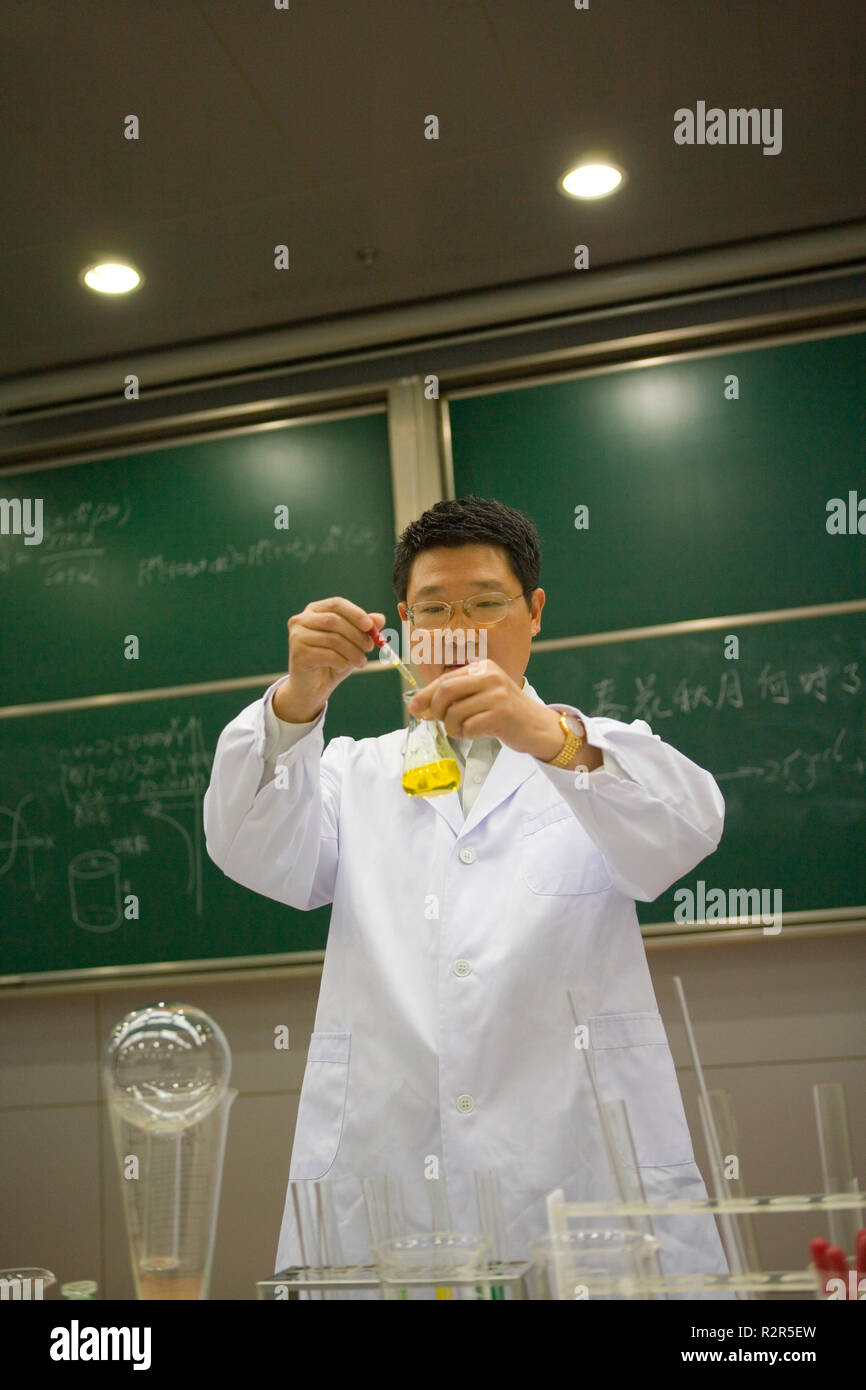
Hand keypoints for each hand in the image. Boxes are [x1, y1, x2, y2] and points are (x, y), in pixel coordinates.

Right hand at [274, 597, 385, 721]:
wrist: (312, 687)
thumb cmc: (332, 660)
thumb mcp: (352, 643)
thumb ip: (364, 629)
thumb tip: (379, 618)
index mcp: (315, 610)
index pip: (336, 604)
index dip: (355, 613)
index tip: (370, 626)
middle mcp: (301, 620)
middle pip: (334, 621)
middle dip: (356, 635)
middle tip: (370, 647)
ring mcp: (297, 636)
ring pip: (332, 639)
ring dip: (353, 651)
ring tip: (361, 661)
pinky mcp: (298, 653)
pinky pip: (328, 655)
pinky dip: (342, 662)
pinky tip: (344, 667)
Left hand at [406, 659, 565, 757]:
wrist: (537, 726)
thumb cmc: (504, 711)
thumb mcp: (481, 695)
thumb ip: (454, 697)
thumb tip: (419, 705)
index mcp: (483, 667)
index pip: (445, 679)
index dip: (425, 695)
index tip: (413, 707)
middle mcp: (490, 676)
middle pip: (446, 691)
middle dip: (436, 710)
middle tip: (439, 721)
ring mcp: (497, 695)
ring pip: (455, 712)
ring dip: (452, 727)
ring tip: (462, 729)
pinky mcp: (502, 714)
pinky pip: (469, 726)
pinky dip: (466, 734)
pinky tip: (475, 733)